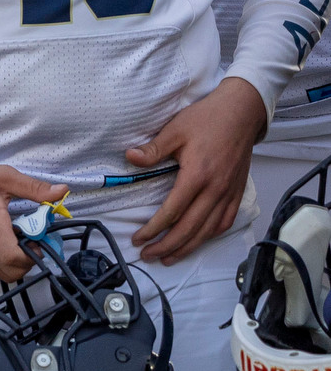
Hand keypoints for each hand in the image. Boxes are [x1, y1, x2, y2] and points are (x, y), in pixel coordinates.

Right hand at [0, 161, 67, 280]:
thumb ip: (33, 187)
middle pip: (12, 271)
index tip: (41, 240)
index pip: (13, 256)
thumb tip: (61, 192)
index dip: (34, 255)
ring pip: (3, 273)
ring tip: (19, 242)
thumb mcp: (3, 176)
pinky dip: (3, 262)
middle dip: (30, 262)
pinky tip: (4, 242)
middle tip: (34, 243)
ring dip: (17, 264)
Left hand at [128, 76, 265, 262]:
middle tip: (148, 256)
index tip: (139, 239)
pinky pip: (225, 221)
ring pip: (208, 230)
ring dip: (188, 247)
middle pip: (190, 228)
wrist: (241, 113)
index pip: (173, 211)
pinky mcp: (237, 192)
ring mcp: (229, 193)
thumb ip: (153, 149)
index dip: (154, 229)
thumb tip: (129, 158)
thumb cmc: (206, 120)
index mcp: (198, 176)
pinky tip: (199, 241)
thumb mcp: (174, 130)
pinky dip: (210, 235)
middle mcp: (216, 190)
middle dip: (168, 246)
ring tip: (169, 257)